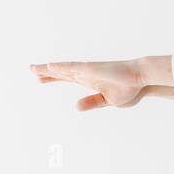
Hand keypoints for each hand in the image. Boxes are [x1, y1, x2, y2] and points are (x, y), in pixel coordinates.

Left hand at [29, 58, 148, 110]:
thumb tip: (76, 107)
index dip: (53, 78)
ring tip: (33, 68)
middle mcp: (86, 74)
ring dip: (48, 68)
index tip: (40, 79)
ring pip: (63, 69)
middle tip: (31, 70)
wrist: (142, 80)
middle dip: (46, 72)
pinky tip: (49, 66)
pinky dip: (61, 67)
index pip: (67, 78)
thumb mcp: (107, 100)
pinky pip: (73, 67)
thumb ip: (92, 102)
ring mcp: (88, 71)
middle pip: (61, 72)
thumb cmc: (130, 89)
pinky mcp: (92, 70)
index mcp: (89, 81)